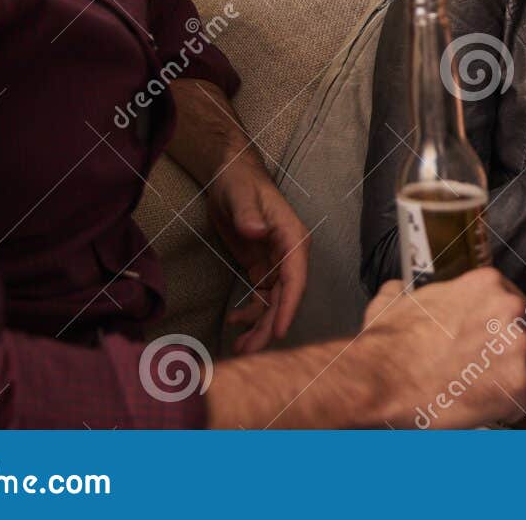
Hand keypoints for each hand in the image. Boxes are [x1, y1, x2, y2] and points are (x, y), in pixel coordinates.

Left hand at [209, 160, 310, 353]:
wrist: (230, 176)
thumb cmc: (239, 181)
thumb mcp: (241, 194)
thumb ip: (248, 213)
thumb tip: (258, 231)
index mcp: (292, 238)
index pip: (296, 278)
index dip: (289, 306)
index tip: (279, 331)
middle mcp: (289, 255)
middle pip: (285, 297)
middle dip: (270, 324)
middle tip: (250, 350)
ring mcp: (275, 263)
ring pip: (273, 302)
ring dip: (260, 325)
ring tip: (241, 347)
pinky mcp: (261, 267)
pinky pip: (261, 297)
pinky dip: (250, 313)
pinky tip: (235, 322)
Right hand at [361, 269, 525, 427]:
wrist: (381, 381)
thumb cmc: (388, 345)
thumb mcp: (394, 301)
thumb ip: (405, 291)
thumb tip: (396, 289)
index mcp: (485, 284)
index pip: (506, 302)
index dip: (490, 326)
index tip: (478, 338)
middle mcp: (507, 309)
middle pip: (515, 334)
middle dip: (495, 352)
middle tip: (468, 367)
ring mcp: (515, 347)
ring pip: (517, 367)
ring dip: (496, 380)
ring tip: (465, 388)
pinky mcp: (515, 385)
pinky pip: (515, 401)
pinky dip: (498, 409)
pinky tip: (472, 407)